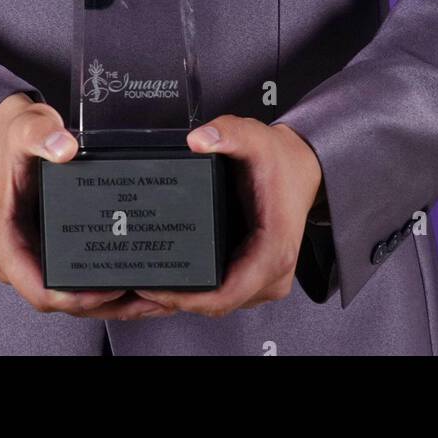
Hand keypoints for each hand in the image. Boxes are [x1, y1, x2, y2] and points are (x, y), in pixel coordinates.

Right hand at [0, 93, 175, 320]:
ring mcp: (32, 259)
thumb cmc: (15, 139)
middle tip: (148, 297)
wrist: (11, 139)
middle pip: (61, 299)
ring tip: (156, 298)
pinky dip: (106, 288)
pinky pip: (76, 280)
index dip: (74, 296)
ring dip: (112, 302)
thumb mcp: (26, 129)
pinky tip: (139, 284)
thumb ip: (40, 134)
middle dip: (104, 303)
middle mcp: (15, 258)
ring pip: (72, 296)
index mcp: (3, 239)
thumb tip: (63, 149)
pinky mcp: (49, 254)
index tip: (110, 288)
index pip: (37, 287)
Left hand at [133, 115, 323, 316]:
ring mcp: (264, 278)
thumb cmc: (282, 160)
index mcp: (273, 250)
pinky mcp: (254, 274)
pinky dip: (194, 292)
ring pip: (218, 302)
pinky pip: (222, 292)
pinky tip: (166, 286)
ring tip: (141, 291)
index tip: (155, 289)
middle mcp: (271, 273)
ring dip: (182, 300)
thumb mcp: (255, 138)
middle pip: (217, 303)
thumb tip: (198, 140)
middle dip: (175, 301)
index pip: (226, 294)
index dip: (188, 299)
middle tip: (135, 289)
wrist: (303, 165)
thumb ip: (227, 134)